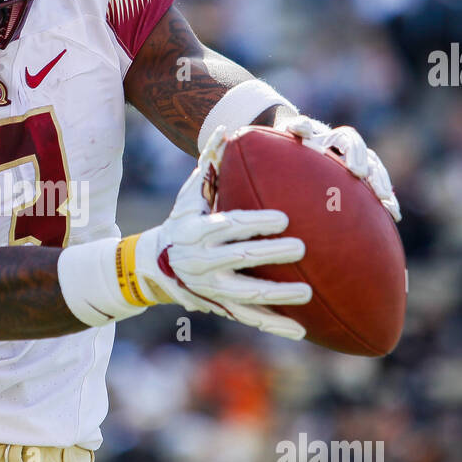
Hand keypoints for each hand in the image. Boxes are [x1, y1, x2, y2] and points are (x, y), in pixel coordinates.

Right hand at [132, 125, 311, 338]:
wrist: (153, 265)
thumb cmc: (182, 221)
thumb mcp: (190, 194)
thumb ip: (209, 163)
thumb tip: (226, 130)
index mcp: (196, 231)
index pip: (229, 225)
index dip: (256, 223)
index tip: (284, 218)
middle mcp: (201, 262)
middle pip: (239, 259)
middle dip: (270, 254)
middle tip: (301, 247)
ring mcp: (210, 288)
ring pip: (247, 295)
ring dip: (278, 296)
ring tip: (307, 293)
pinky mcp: (219, 308)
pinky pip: (249, 319)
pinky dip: (275, 326)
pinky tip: (301, 331)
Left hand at [275, 112, 401, 222]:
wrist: (296, 151)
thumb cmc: (293, 142)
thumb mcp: (291, 133)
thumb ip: (297, 128)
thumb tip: (300, 127)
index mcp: (335, 138)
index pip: (350, 140)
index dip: (356, 154)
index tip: (357, 172)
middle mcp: (351, 151)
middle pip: (370, 159)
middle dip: (376, 177)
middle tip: (380, 194)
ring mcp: (358, 165)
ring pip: (376, 174)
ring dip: (383, 188)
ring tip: (389, 206)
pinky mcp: (360, 182)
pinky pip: (376, 190)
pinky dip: (386, 202)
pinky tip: (394, 216)